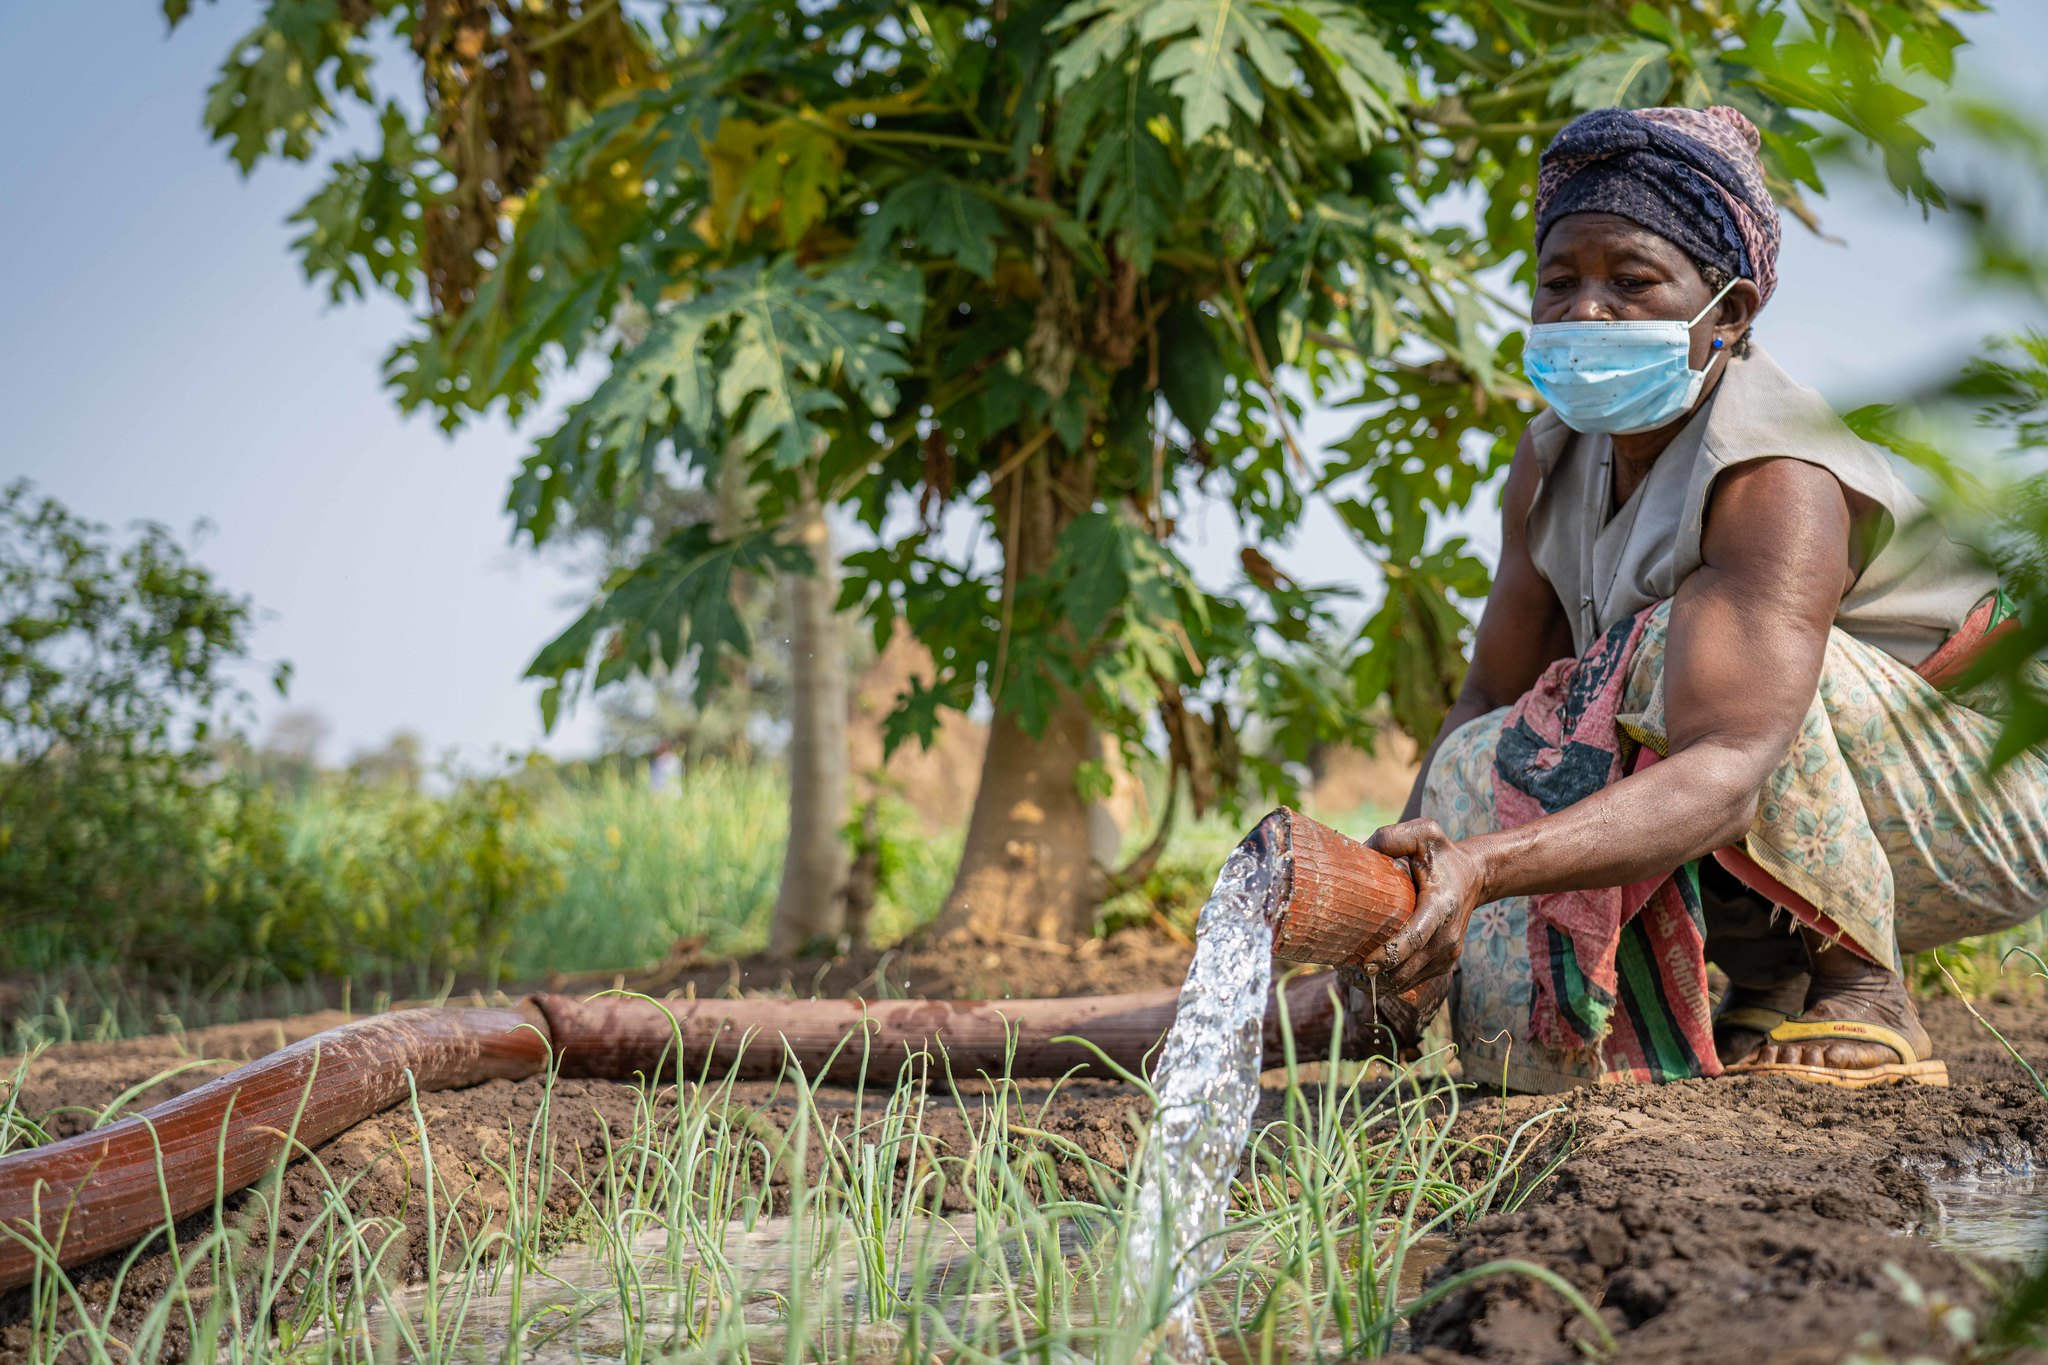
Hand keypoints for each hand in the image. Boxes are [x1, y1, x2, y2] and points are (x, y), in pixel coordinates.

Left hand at [1362, 818, 1489, 992]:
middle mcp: (1447, 936)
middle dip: (1376, 973)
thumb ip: (1393, 837)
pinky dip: (1391, 981)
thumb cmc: (1443, 855)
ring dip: (1380, 981)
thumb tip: (1361, 853)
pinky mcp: (1444, 963)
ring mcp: (1448, 954)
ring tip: (1350, 973)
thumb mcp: (1424, 833)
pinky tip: (1370, 972)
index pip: (1416, 937)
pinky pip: (1413, 981)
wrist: (1475, 877)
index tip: (1366, 962)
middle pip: (1408, 967)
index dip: (1390, 953)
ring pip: (1408, 980)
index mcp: (1442, 905)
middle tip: (1344, 969)